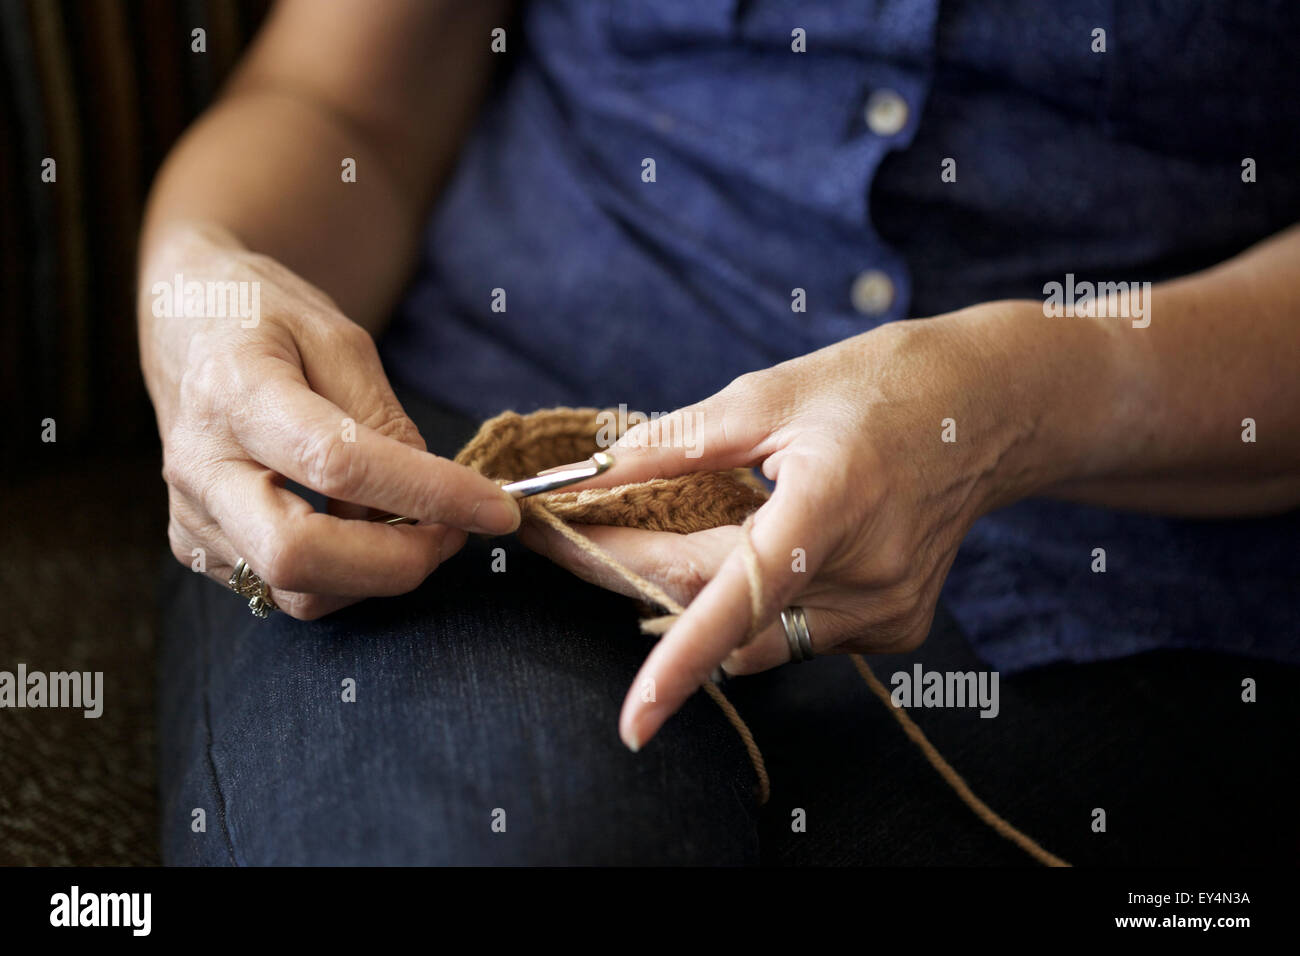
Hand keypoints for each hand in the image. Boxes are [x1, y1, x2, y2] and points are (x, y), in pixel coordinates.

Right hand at [139, 223, 520, 618]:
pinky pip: (287, 592)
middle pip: (298, 558)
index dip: (428, 496)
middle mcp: (200, 467)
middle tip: (454, 534)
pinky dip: (347, 578)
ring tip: (418, 526)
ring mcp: (193, 517)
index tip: (496, 509)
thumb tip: (430, 500)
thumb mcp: (338, 337)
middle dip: (397, 563)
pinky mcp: (201, 547)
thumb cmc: (267, 319)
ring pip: (296, 592)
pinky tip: (369, 532)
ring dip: (378, 575)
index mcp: (234, 393)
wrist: (187, 323)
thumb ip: (382, 418)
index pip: (339, 465)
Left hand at [520, 304, 1076, 749]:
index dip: (680, 662)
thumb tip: (596, 479)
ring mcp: (886, 611)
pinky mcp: (895, 629)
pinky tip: (765, 548)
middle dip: (639, 575)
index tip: (635, 722)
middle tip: (572, 537)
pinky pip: (796, 634)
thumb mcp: (774, 392)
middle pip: (726, 609)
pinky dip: (758, 602)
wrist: (991, 410)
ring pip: (757, 634)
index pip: (744, 597)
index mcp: (835, 501)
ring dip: (696, 596)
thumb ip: (681, 442)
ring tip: (664, 531)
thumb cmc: (882, 386)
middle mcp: (867, 573)